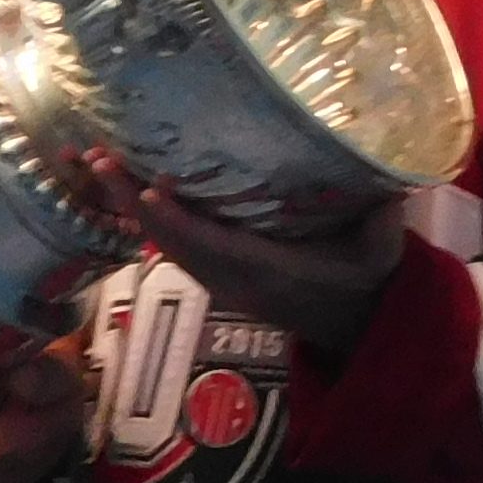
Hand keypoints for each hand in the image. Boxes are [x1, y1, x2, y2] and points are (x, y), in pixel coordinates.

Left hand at [73, 150, 405, 353]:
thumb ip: (381, 209)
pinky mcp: (213, 275)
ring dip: (128, 206)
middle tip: (99, 158)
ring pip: (163, 244)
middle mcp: (233, 279)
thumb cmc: (367, 278)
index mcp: (271, 271)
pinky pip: (170, 246)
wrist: (356, 324)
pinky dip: (144, 217)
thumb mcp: (380, 247)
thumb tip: (384, 161)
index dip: (180, 221)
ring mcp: (219, 281)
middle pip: (171, 242)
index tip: (149, 189)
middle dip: (131, 202)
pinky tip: (122, 185)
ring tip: (98, 162)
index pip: (215, 246)